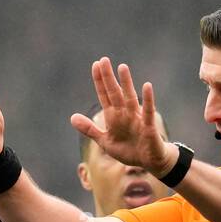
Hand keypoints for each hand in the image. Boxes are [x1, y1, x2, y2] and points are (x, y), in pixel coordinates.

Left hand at [71, 57, 173, 175]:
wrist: (148, 161)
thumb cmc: (127, 149)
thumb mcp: (104, 141)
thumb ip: (90, 129)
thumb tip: (72, 117)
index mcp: (114, 116)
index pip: (105, 95)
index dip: (100, 81)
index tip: (95, 65)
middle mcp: (125, 113)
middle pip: (115, 93)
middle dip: (109, 78)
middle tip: (103, 60)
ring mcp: (137, 118)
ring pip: (130, 98)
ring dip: (126, 83)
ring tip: (122, 67)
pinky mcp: (148, 126)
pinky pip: (148, 111)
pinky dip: (148, 100)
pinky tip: (146, 86)